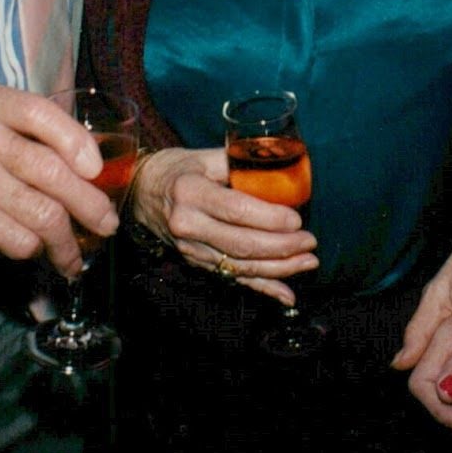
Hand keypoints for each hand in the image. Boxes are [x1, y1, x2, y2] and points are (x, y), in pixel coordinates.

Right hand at [0, 84, 112, 279]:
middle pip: (51, 171)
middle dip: (89, 203)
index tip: (98, 170)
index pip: (42, 114)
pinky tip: (39, 250)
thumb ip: (39, 133)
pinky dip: (37, 249)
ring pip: (42, 213)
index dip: (78, 143)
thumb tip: (100, 168)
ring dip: (68, 241)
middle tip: (107, 223)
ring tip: (77, 254)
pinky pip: (21, 239)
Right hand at [128, 146, 316, 303]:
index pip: (236, 210)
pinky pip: (234, 279)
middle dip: (282, 247)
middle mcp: (188, 225)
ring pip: (241, 267)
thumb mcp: (205, 156)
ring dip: (279, 269)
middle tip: (310, 241)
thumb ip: (240, 162)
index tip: (297, 219)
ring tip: (308, 262)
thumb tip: (282, 166)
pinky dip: (263, 289)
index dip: (270, 219)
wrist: (141, 192)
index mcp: (190, 193)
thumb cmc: (179, 169)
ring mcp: (191, 249)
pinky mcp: (197, 263)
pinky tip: (287, 296)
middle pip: (242, 244)